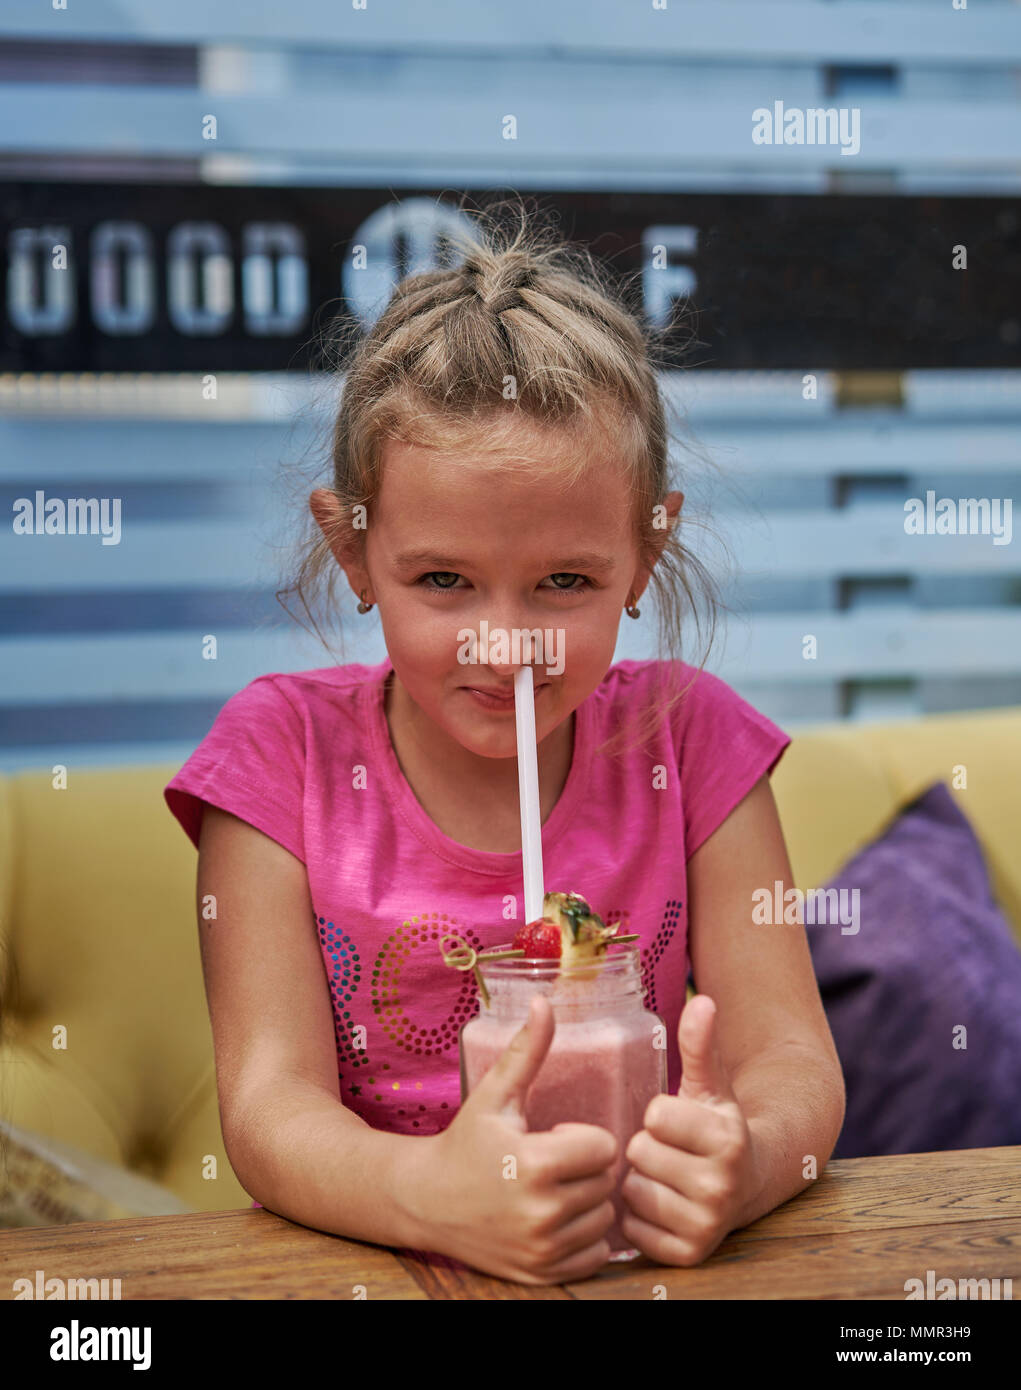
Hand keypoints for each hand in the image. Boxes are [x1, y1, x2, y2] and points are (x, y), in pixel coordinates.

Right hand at [420, 993, 618, 1285]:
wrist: (425, 1201)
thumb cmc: (465, 1143)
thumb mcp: (494, 1095)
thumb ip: (526, 1050)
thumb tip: (544, 1001)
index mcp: (535, 1164)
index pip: (604, 1147)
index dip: (583, 1136)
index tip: (555, 1136)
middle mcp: (541, 1212)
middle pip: (606, 1182)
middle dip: (586, 1168)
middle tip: (553, 1163)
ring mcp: (541, 1249)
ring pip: (604, 1220)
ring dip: (588, 1203)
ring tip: (553, 1190)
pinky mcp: (541, 1275)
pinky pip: (595, 1257)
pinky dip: (583, 1240)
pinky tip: (554, 1220)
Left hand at [620, 994, 759, 1265]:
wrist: (746, 1183)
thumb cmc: (715, 1126)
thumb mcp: (709, 1084)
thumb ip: (700, 1044)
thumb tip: (704, 1001)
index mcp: (728, 1139)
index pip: (655, 1115)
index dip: (659, 1114)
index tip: (676, 1121)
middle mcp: (722, 1186)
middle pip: (639, 1152)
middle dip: (647, 1148)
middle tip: (669, 1151)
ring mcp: (706, 1225)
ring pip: (632, 1191)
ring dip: (640, 1182)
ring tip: (664, 1176)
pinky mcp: (688, 1255)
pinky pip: (632, 1229)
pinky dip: (638, 1218)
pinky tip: (660, 1204)